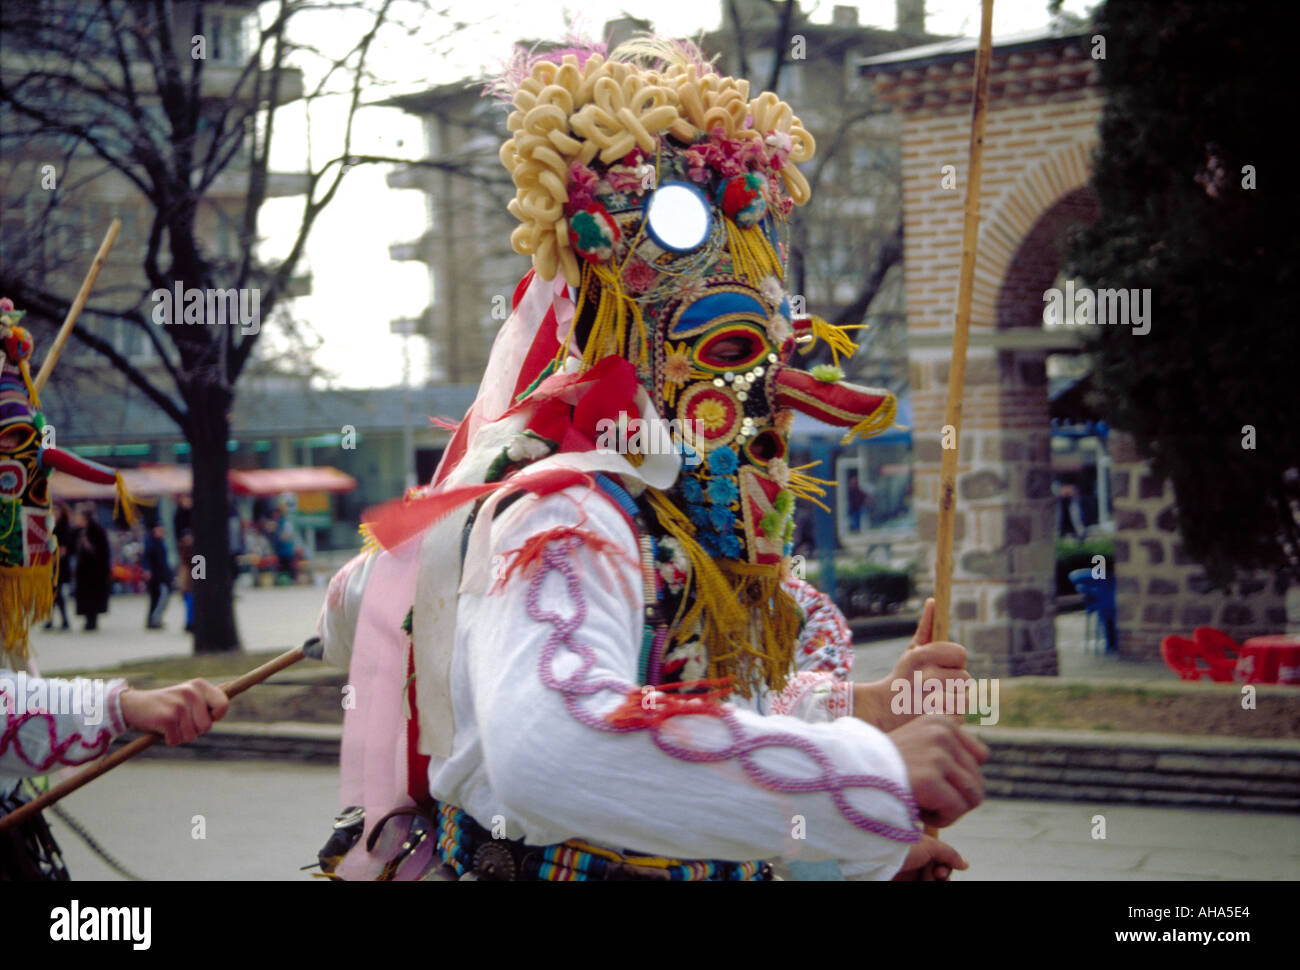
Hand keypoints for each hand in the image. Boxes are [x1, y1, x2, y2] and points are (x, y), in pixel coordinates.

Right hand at [119, 679, 229, 744]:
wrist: (133, 705)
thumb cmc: (166, 704)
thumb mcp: (188, 695)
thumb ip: (207, 697)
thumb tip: (234, 685)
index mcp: (200, 685)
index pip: (223, 705)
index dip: (215, 716)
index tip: (203, 717)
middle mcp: (191, 692)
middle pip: (207, 727)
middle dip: (193, 730)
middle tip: (179, 721)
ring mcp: (179, 705)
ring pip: (192, 736)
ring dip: (180, 735)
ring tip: (170, 723)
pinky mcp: (167, 718)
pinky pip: (176, 740)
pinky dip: (168, 739)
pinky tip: (161, 728)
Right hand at [854, 598, 972, 732]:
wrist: (882, 710)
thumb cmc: (903, 677)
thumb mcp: (912, 651)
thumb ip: (927, 628)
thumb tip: (933, 601)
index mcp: (922, 656)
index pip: (961, 653)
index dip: (954, 661)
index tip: (942, 667)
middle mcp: (925, 676)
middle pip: (965, 677)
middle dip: (954, 682)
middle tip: (935, 687)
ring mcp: (930, 701)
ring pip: (964, 697)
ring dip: (953, 699)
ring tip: (934, 700)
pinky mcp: (933, 721)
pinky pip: (959, 715)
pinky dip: (950, 715)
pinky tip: (934, 713)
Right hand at [889, 714, 987, 828]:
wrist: (851, 778)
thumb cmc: (885, 770)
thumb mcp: (918, 745)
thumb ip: (947, 747)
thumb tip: (984, 754)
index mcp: (942, 721)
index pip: (980, 756)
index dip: (959, 778)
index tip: (932, 782)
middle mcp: (943, 731)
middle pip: (977, 780)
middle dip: (955, 797)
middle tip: (924, 797)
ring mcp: (938, 754)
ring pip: (973, 796)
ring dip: (950, 810)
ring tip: (923, 804)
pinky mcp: (931, 778)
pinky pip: (957, 810)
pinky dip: (941, 820)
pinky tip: (918, 811)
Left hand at [892, 833, 967, 880]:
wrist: (876, 854)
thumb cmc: (899, 845)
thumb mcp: (929, 845)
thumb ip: (948, 853)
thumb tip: (964, 863)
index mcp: (920, 850)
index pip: (940, 863)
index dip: (944, 869)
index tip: (940, 872)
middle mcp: (914, 862)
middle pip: (936, 875)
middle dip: (939, 877)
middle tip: (934, 876)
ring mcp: (906, 875)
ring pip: (928, 881)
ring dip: (930, 882)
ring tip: (923, 879)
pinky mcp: (899, 882)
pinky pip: (916, 886)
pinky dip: (924, 883)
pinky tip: (921, 881)